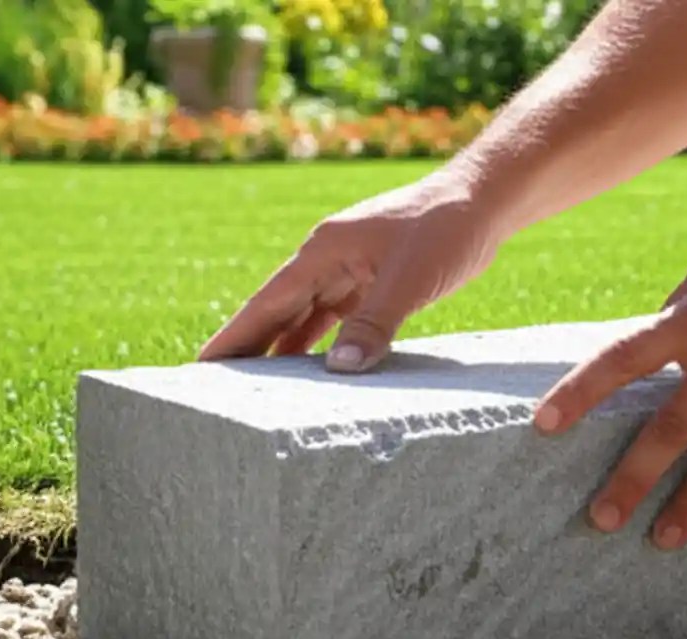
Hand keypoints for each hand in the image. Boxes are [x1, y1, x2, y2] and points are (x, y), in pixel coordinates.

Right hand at [199, 171, 498, 368]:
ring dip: (283, 348)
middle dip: (249, 348)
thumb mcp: (410, 280)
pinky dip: (321, 341)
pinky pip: (336, 316)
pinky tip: (314, 369)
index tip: (203, 365)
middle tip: (219, 390)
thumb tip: (341, 371)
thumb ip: (375, 324)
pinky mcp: (374, 280)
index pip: (267, 302)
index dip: (235, 336)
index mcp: (324, 250)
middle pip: (278, 310)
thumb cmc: (447, 229)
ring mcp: (350, 268)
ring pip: (305, 315)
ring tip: (257, 389)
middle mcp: (328, 258)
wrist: (484, 200)